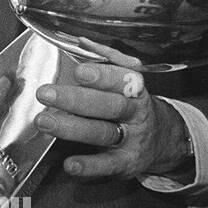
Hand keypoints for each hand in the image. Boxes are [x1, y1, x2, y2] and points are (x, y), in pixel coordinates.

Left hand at [34, 61, 189, 178]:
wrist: (163, 139)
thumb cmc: (131, 104)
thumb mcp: (125, 81)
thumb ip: (106, 61)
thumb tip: (82, 41)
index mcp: (134, 89)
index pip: (122, 80)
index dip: (103, 76)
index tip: (80, 71)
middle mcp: (135, 113)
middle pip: (109, 106)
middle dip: (76, 99)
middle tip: (45, 93)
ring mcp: (132, 139)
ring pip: (103, 132)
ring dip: (72, 128)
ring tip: (44, 121)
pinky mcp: (126, 163)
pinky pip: (108, 165)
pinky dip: (89, 166)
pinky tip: (70, 164)